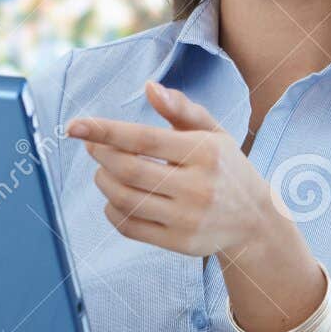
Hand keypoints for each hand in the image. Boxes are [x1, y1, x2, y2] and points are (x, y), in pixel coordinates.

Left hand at [67, 80, 294, 262]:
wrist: (256, 221)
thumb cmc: (225, 166)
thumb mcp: (213, 132)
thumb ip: (181, 109)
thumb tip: (149, 87)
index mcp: (205, 152)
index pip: (143, 139)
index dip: (105, 131)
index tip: (74, 126)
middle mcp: (198, 187)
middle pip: (128, 170)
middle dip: (101, 154)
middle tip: (91, 144)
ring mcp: (189, 219)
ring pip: (125, 199)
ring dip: (103, 180)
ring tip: (103, 169)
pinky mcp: (181, 244)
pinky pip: (129, 226)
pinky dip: (111, 209)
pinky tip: (114, 197)